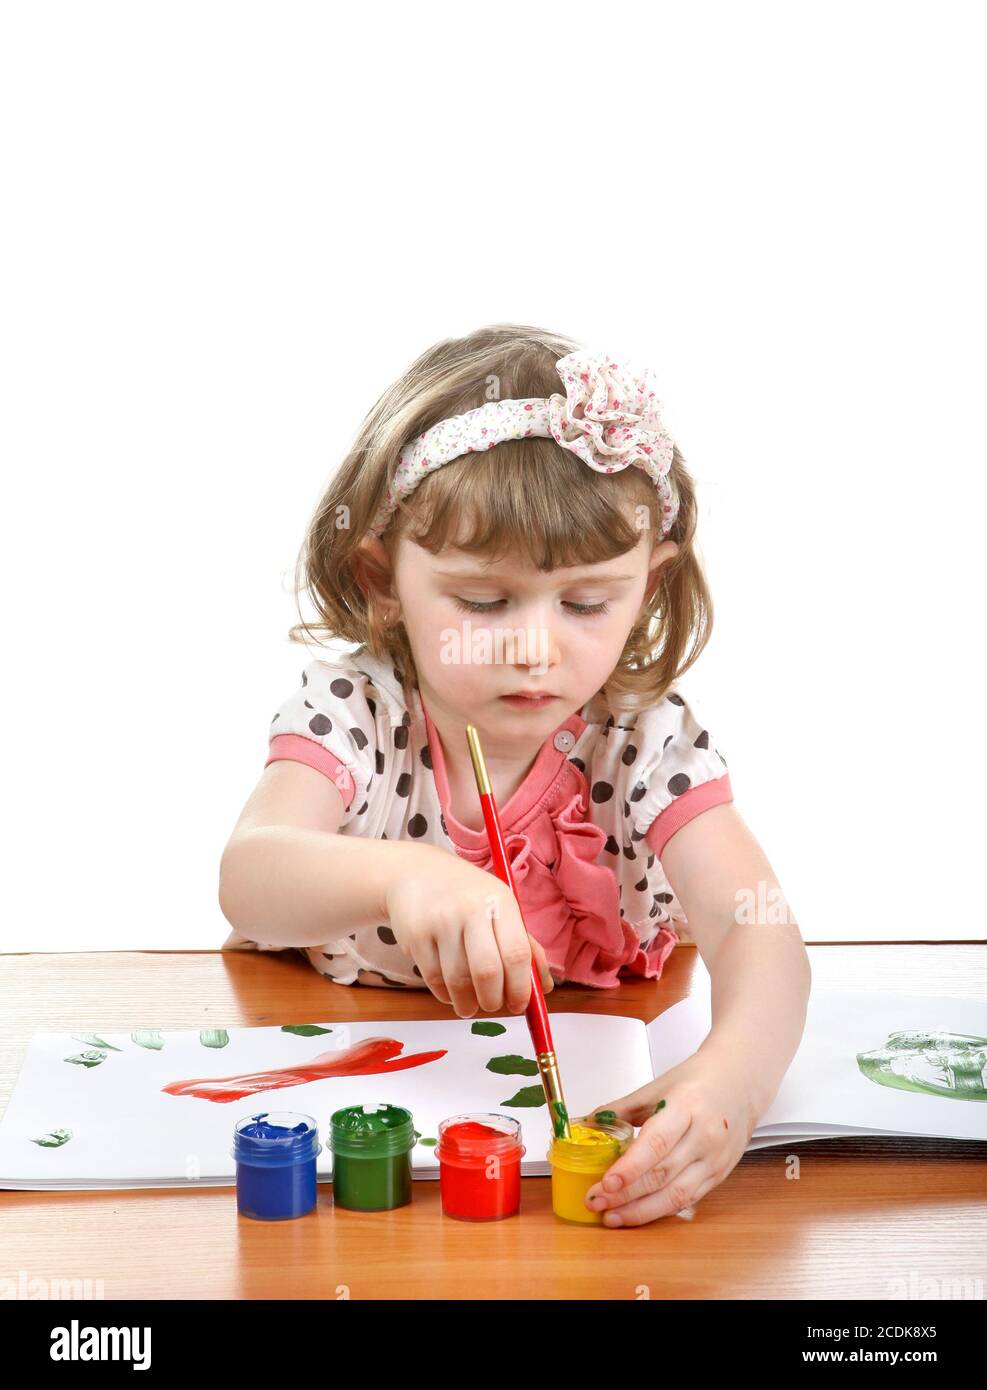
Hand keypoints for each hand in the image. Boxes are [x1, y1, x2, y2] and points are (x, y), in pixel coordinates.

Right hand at [383, 845, 554, 1016]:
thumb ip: (524, 944)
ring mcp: (440, 921)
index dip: (521, 988)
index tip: (519, 1005)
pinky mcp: (415, 935)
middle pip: (487, 971)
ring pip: (458, 981)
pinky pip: (433, 979)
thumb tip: (543, 987)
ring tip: (470, 1006)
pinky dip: (445, 995)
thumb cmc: (466, 894)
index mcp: (500, 900)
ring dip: (467, 1004)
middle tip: (493, 1006)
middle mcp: (470, 908)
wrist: (416, 871)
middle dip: (493, 1000)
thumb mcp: (500, 906)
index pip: (517, 953)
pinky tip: (451, 993)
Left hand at [582, 1049, 759, 1226]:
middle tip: (595, 1201)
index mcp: (687, 1106)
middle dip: (626, 1194)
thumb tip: (586, 1124)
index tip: (606, 1183)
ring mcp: (715, 1159)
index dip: (630, 1167)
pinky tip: (638, 1213)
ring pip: (676, 1195)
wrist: (740, 1081)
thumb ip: (621, 1109)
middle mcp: (705, 1135)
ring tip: (611, 1216)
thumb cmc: (698, 1081)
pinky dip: (660, 1209)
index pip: (656, 1143)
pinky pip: (688, 1199)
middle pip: (662, 1174)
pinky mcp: (719, 1175)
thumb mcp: (657, 1086)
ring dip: (640, 1210)